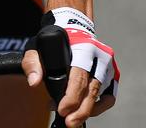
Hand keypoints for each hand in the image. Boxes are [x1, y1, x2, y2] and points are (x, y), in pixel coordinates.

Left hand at [22, 8, 118, 126]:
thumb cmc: (54, 40)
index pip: (79, 77)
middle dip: (81, 110)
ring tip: (73, 117)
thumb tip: (34, 82)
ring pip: (102, 94)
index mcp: (83, 48)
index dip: (72, 98)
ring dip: (88, 109)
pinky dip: (100, 106)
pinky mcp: (112, 73)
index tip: (62, 110)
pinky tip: (86, 110)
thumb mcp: (37, 46)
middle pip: (93, 89)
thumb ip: (32, 63)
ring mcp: (108, 65)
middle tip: (69, 122)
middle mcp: (100, 56)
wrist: (73, 27)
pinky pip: (110, 95)